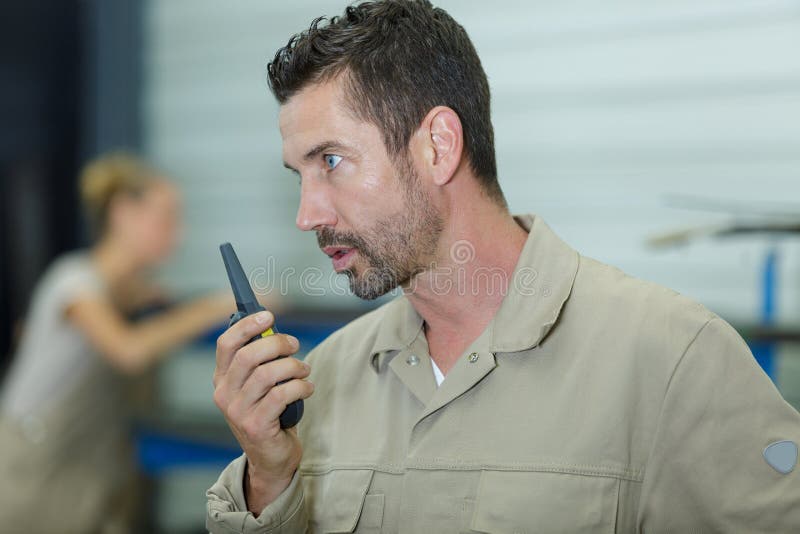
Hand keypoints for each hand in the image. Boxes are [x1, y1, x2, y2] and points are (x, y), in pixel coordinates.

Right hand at [212, 311, 313, 513]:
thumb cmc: (268, 413)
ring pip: (268, 374)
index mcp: (222, 379)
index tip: (268, 316)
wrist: (271, 457)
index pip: (226, 344)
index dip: (247, 326)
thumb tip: (273, 329)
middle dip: (278, 344)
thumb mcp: (257, 386)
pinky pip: (282, 394)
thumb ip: (260, 360)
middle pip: (249, 356)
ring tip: (304, 370)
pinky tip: (307, 388)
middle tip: (295, 345)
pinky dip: (300, 386)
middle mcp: (224, 394)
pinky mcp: (256, 425)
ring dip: (293, 367)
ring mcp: (238, 412)